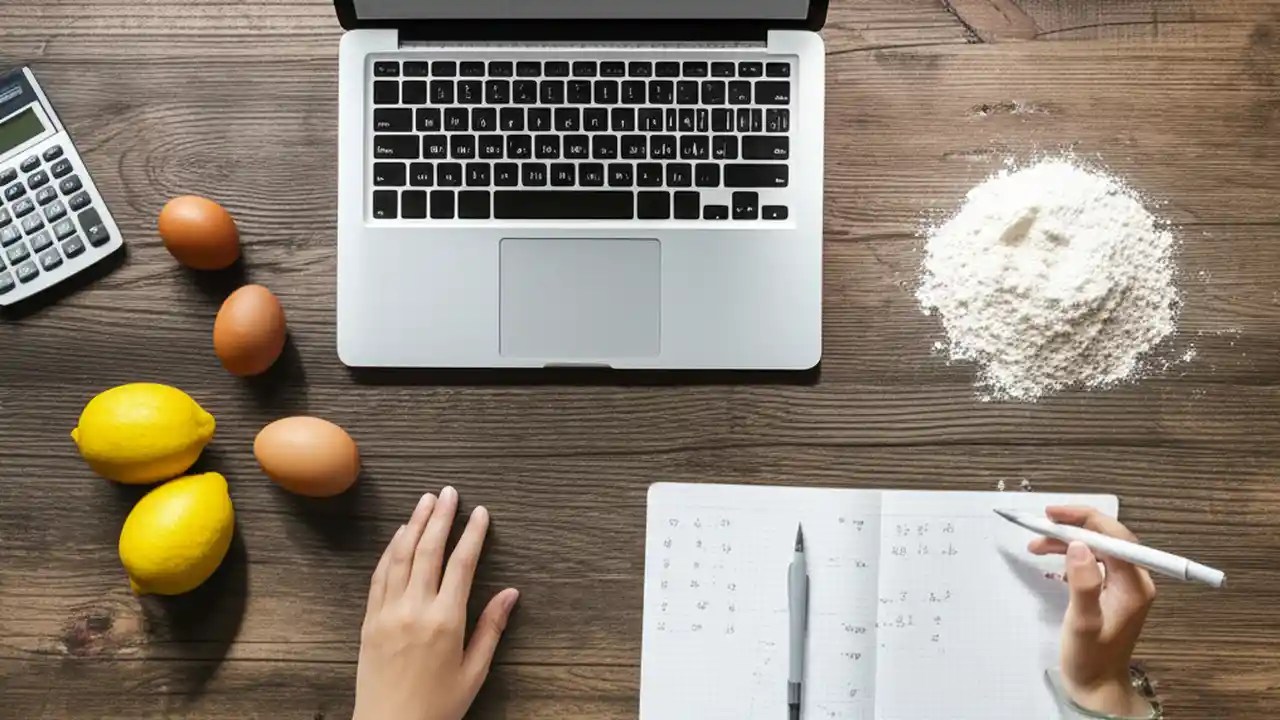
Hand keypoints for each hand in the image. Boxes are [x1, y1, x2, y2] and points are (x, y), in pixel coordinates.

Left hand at [354, 486, 519, 719]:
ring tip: (424, 501)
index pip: (462, 564)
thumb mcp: (474, 671)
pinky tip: (399, 536)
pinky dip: (390, 550)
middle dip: (441, 517)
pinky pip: (380, 575)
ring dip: (414, 524)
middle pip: (429, 550)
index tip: (480, 513)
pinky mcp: (370, 620)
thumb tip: (510, 593)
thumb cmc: (437, 706)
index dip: (472, 534)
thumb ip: (491, 628)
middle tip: (449, 492)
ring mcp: (388, 612)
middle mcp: (415, 610)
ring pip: (401, 556)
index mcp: (446, 622)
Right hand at [1029, 506, 1154, 717]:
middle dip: (1073, 527)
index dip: (1084, 519)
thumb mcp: (1083, 623)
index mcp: (1134, 585)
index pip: (1114, 537)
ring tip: (1036, 545)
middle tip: (1041, 524)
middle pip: (1107, 538)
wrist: (1097, 686)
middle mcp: (1135, 580)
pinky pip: (1094, 561)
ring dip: (1068, 542)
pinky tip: (1052, 560)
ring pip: (1097, 548)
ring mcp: (1125, 586)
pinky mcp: (1113, 592)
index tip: (1053, 514)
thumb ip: (1083, 584)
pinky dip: (1072, 555)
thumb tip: (1078, 545)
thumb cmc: (1090, 659)